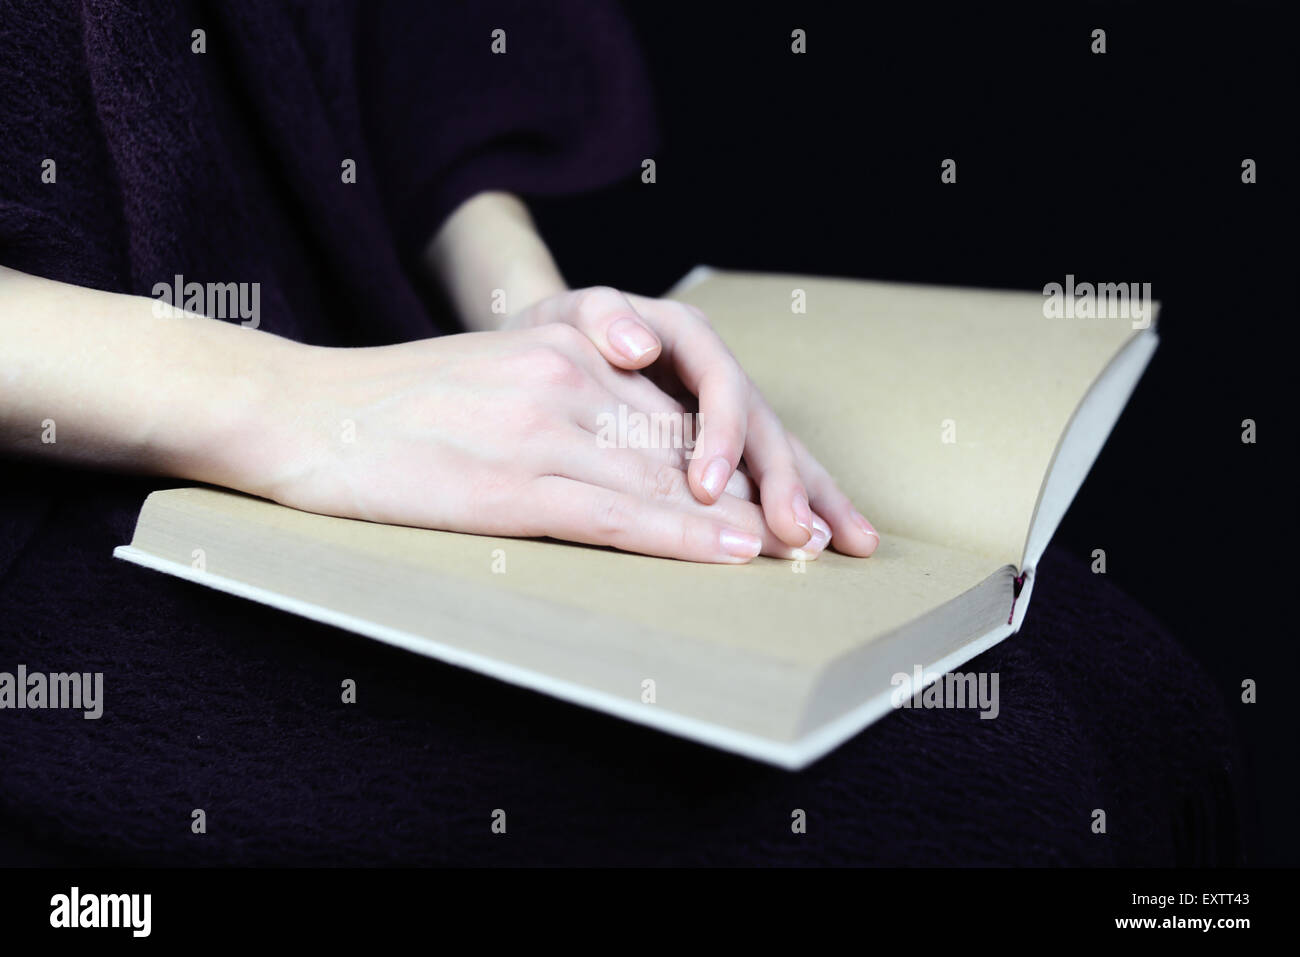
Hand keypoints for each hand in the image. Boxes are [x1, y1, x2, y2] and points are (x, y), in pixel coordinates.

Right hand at [246, 325, 833, 563]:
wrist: (299, 413)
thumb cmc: (393, 407)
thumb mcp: (497, 379)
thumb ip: (571, 398)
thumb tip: (643, 459)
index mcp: (571, 346)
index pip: (693, 397)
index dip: (764, 448)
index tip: (816, 491)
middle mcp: (572, 376)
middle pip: (701, 434)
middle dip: (782, 483)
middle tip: (844, 530)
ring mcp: (545, 425)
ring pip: (672, 472)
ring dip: (752, 514)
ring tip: (813, 549)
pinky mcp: (513, 479)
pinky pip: (618, 509)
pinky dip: (685, 535)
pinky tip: (735, 551)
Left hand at [504, 286, 879, 556]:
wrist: (550, 346)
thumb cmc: (555, 334)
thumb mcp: (569, 314)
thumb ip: (602, 318)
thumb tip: (637, 346)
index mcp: (688, 336)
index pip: (719, 384)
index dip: (721, 435)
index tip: (708, 486)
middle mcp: (719, 370)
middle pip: (765, 424)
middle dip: (786, 482)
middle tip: (801, 534)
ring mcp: (727, 408)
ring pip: (781, 451)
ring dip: (816, 498)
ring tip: (853, 543)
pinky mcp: (725, 441)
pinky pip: (768, 472)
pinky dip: (801, 503)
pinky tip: (835, 539)